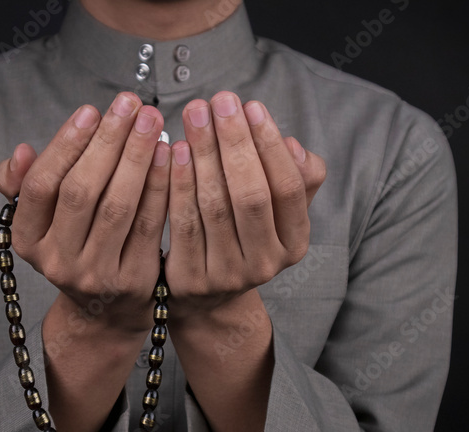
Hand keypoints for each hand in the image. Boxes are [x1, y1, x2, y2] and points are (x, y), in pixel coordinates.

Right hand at [0, 92, 170, 334]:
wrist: (105, 308)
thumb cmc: (75, 243)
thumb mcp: (41, 219)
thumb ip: (25, 183)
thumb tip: (21, 152)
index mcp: (28, 240)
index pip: (40, 186)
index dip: (65, 145)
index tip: (91, 110)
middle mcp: (57, 261)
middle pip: (81, 192)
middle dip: (107, 142)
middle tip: (130, 104)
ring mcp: (96, 275)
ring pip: (118, 206)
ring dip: (136, 157)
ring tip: (151, 120)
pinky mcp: (135, 280)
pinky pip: (149, 224)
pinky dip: (160, 185)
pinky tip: (169, 154)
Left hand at [165, 91, 327, 315]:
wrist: (208, 294)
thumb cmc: (243, 232)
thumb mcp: (276, 211)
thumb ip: (294, 177)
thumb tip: (293, 146)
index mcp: (295, 243)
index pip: (289, 188)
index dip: (270, 145)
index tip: (251, 105)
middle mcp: (266, 264)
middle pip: (251, 195)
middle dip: (234, 142)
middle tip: (218, 100)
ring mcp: (228, 276)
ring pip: (214, 206)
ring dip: (204, 154)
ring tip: (195, 115)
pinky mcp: (191, 279)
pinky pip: (183, 223)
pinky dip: (178, 183)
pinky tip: (174, 151)